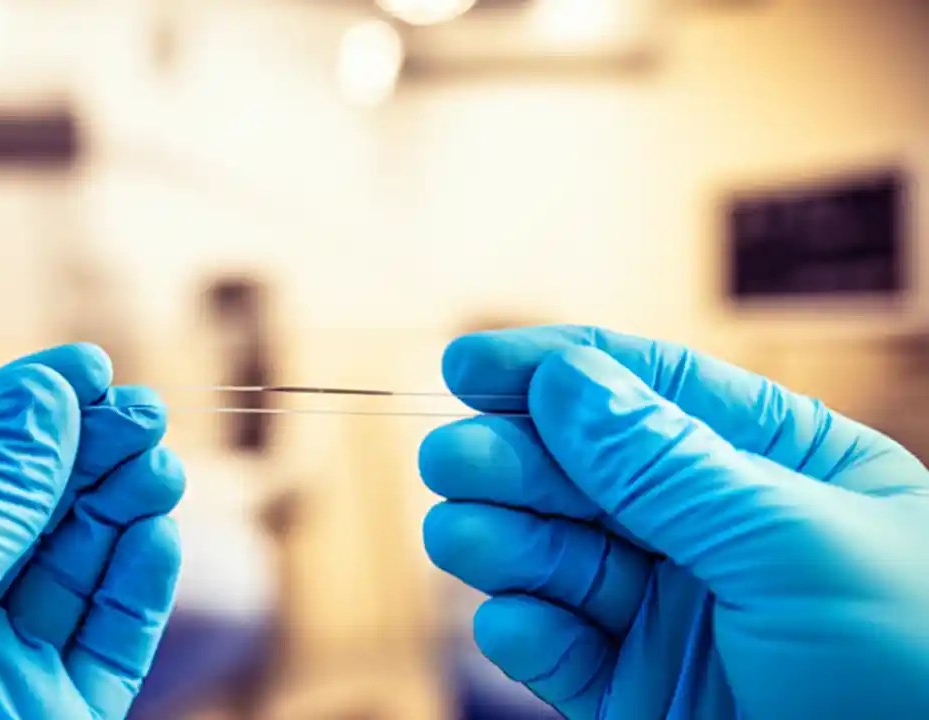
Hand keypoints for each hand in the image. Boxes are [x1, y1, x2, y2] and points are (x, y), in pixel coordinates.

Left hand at [0, 345, 185, 719]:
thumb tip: (40, 404)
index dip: (15, 406)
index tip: (85, 366)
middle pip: (21, 506)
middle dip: (82, 450)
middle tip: (144, 409)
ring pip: (75, 564)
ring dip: (120, 504)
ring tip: (159, 458)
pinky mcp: (60, 717)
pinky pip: (110, 636)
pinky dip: (141, 582)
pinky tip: (161, 531)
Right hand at [420, 326, 928, 718]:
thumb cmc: (914, 673)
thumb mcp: (793, 545)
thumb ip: (667, 463)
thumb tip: (564, 378)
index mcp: (781, 469)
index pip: (651, 392)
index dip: (554, 371)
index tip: (466, 365)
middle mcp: (718, 535)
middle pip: (586, 474)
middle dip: (515, 461)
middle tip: (450, 460)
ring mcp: (674, 616)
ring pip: (559, 558)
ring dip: (503, 542)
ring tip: (460, 534)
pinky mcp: (639, 693)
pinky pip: (560, 651)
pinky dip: (526, 634)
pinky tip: (513, 620)